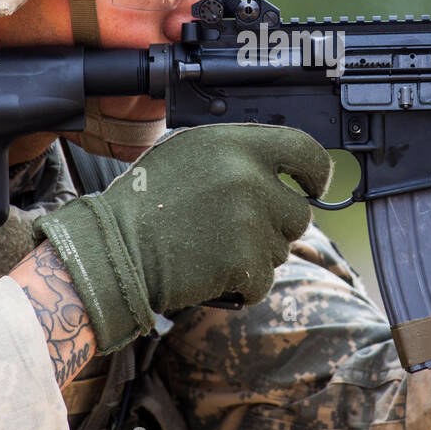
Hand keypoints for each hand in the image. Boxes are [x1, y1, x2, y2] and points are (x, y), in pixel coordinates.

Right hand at [34, 123, 332, 352]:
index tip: (313, 186)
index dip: (317, 172)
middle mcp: (248, 178)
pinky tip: (211, 272)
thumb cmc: (146, 202)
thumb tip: (280, 170)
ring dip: (256, 255)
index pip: (306, 151)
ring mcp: (249, 222)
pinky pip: (264, 281)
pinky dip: (243, 284)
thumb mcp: (189, 153)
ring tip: (212, 248)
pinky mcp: (243, 262)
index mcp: (235, 144)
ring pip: (282, 249)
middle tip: (237, 231)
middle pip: (298, 212)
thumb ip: (236, 155)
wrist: (114, 250)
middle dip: (276, 226)